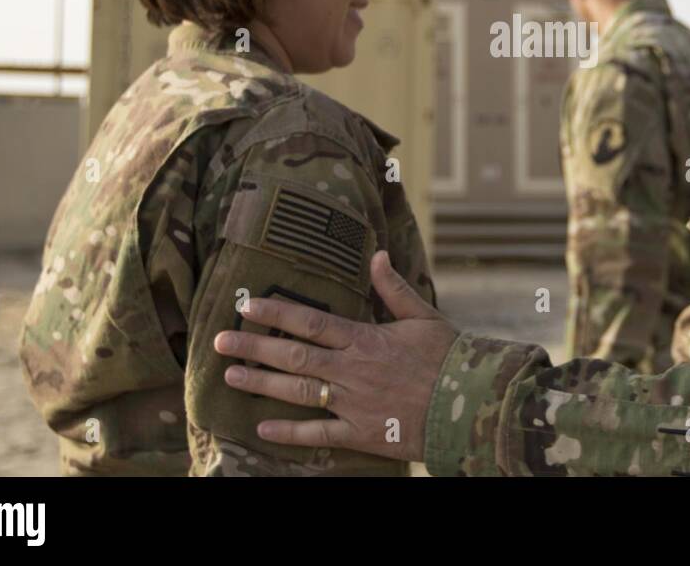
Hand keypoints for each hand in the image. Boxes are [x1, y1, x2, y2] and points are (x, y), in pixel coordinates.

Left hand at [213, 250, 458, 462]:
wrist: (470, 404)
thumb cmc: (450, 357)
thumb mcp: (424, 315)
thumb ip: (394, 288)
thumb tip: (376, 254)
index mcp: (365, 339)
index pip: (311, 322)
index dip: (276, 313)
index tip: (247, 305)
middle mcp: (352, 371)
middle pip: (293, 356)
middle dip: (253, 348)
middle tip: (219, 342)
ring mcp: (353, 404)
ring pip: (297, 393)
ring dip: (261, 385)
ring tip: (230, 378)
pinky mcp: (361, 434)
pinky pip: (318, 434)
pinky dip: (289, 432)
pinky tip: (262, 429)